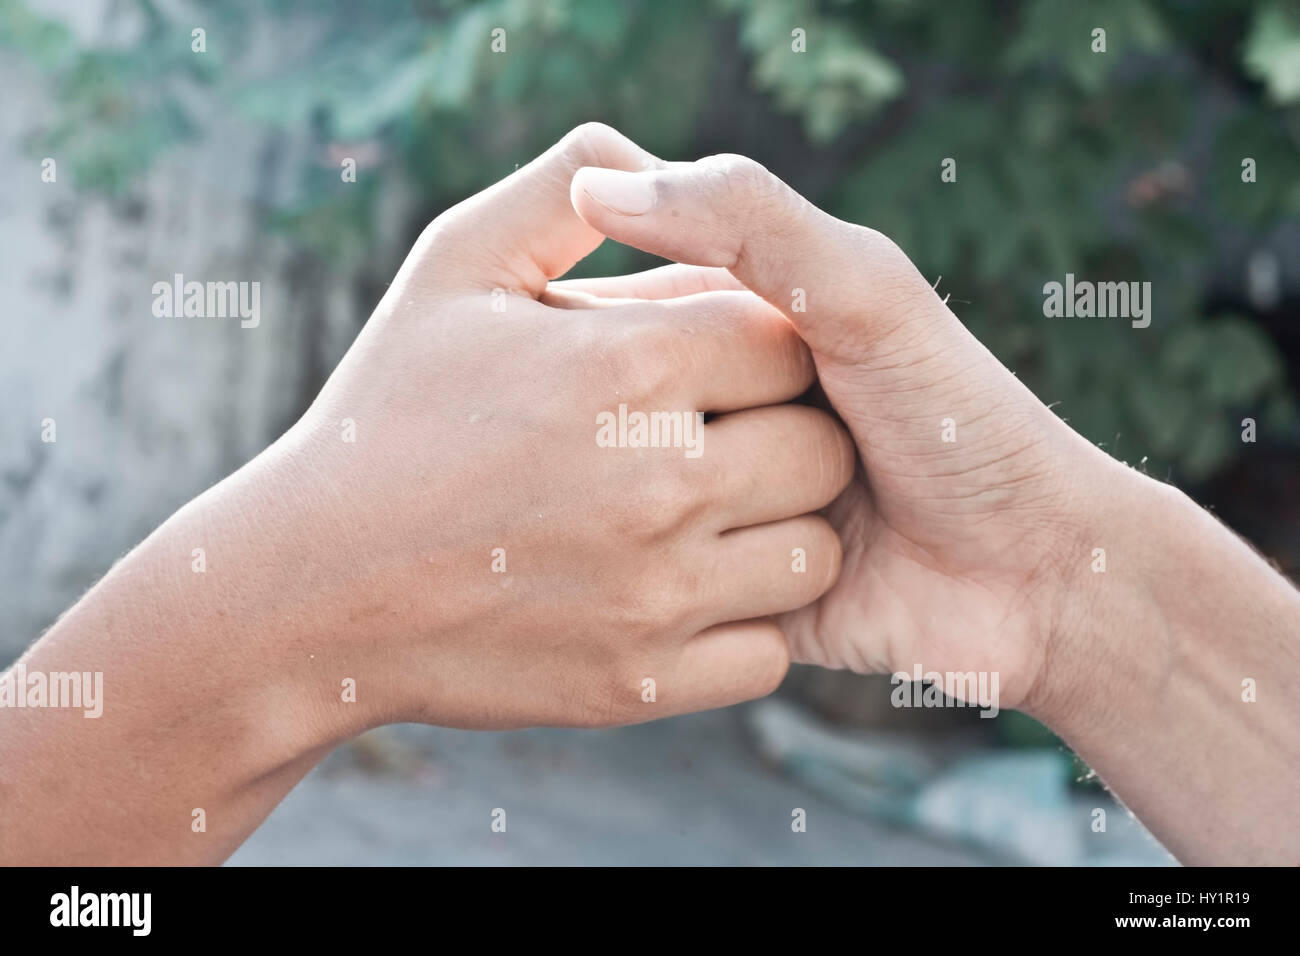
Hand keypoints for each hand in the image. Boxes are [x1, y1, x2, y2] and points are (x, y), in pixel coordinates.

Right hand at [190, 125, 854, 731]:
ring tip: (700, 519)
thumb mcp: (452, 266)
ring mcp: (654, 595)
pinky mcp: (642, 683)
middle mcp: (657, 482)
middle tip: (712, 441)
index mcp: (624, 365)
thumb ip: (561, 187)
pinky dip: (737, 626)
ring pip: (809, 555)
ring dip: (772, 534)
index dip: (754, 348)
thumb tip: (640, 159)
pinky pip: (765, 653)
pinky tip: (675, 592)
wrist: (311, 589)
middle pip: (820, 448)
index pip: (783, 339)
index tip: (707, 367)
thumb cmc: (383, 416)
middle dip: (778, 436)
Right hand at [565, 147, 1299, 864]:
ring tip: (833, 509)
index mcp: (728, 336)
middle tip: (819, 441)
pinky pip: (670, 597)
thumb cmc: (962, 418)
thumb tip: (599, 189)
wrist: (1038, 579)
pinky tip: (785, 576)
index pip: (623, 323)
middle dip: (698, 439)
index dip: (634, 342)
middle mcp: (710, 423)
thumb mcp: (863, 293)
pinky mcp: (719, 597)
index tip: (710, 367)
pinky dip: (718, 593)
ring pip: (646, 517)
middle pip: (627, 425)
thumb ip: (749, 222)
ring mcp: (712, 513)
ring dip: (732, 522)